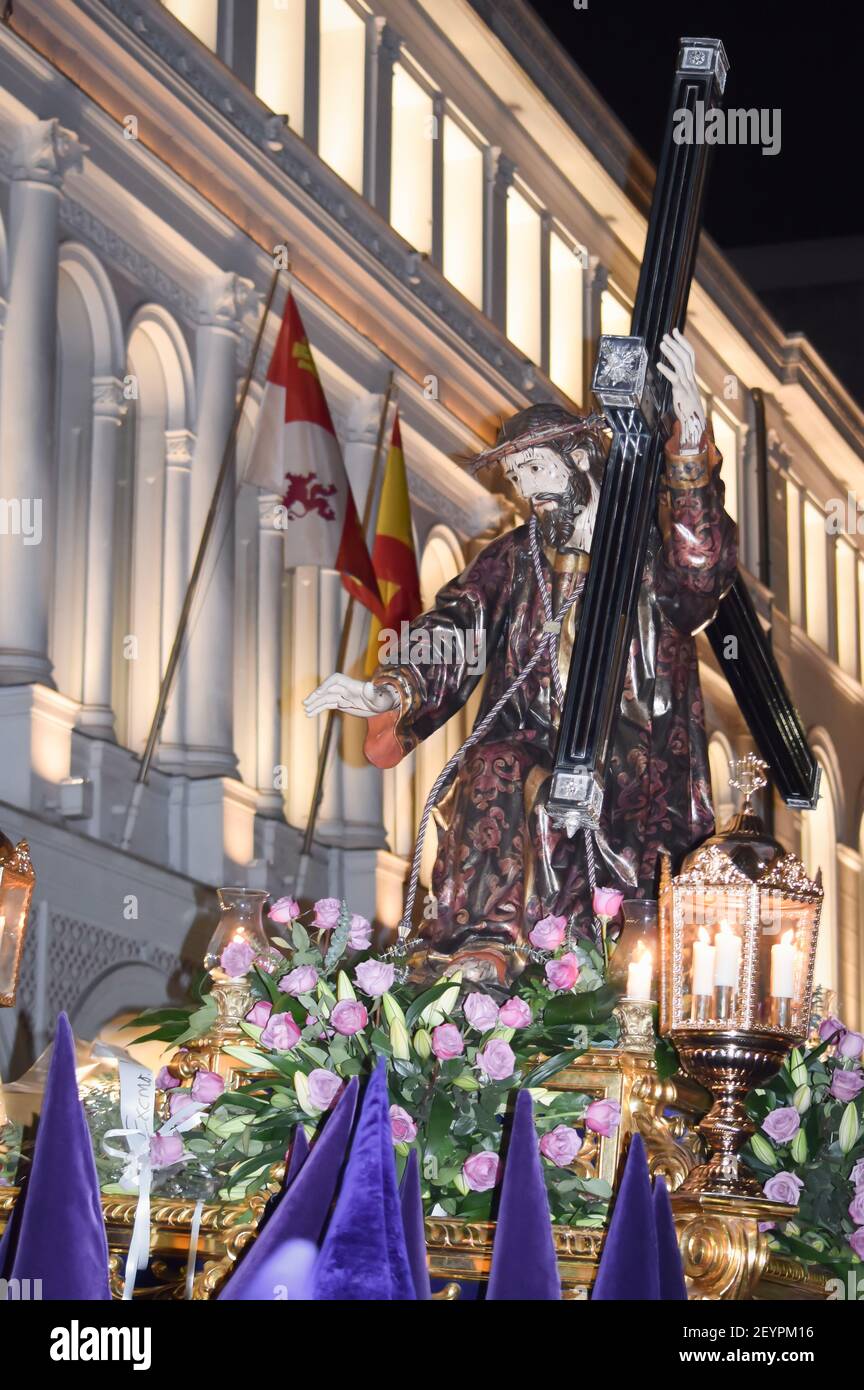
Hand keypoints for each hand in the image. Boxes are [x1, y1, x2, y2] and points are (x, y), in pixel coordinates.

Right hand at [303, 674, 397, 719]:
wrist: (383, 704)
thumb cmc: (383, 700)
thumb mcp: (379, 698)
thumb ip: (372, 692)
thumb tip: (370, 685)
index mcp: (352, 685)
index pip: (335, 679)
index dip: (326, 684)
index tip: (319, 693)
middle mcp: (346, 689)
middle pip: (327, 689)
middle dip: (316, 695)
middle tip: (306, 702)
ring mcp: (343, 696)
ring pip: (325, 698)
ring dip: (315, 704)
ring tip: (306, 711)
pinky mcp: (342, 703)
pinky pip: (327, 704)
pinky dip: (319, 708)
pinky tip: (311, 713)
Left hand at [657, 329, 705, 446]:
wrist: (694, 419)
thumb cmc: (688, 404)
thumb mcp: (685, 387)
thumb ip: (681, 376)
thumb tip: (674, 366)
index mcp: (691, 374)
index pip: (689, 353)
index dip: (683, 341)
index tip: (675, 331)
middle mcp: (690, 376)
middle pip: (685, 355)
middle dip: (676, 343)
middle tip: (667, 334)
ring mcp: (686, 383)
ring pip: (681, 364)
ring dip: (671, 353)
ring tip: (662, 344)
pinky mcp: (681, 392)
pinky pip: (674, 379)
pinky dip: (666, 370)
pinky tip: (658, 364)